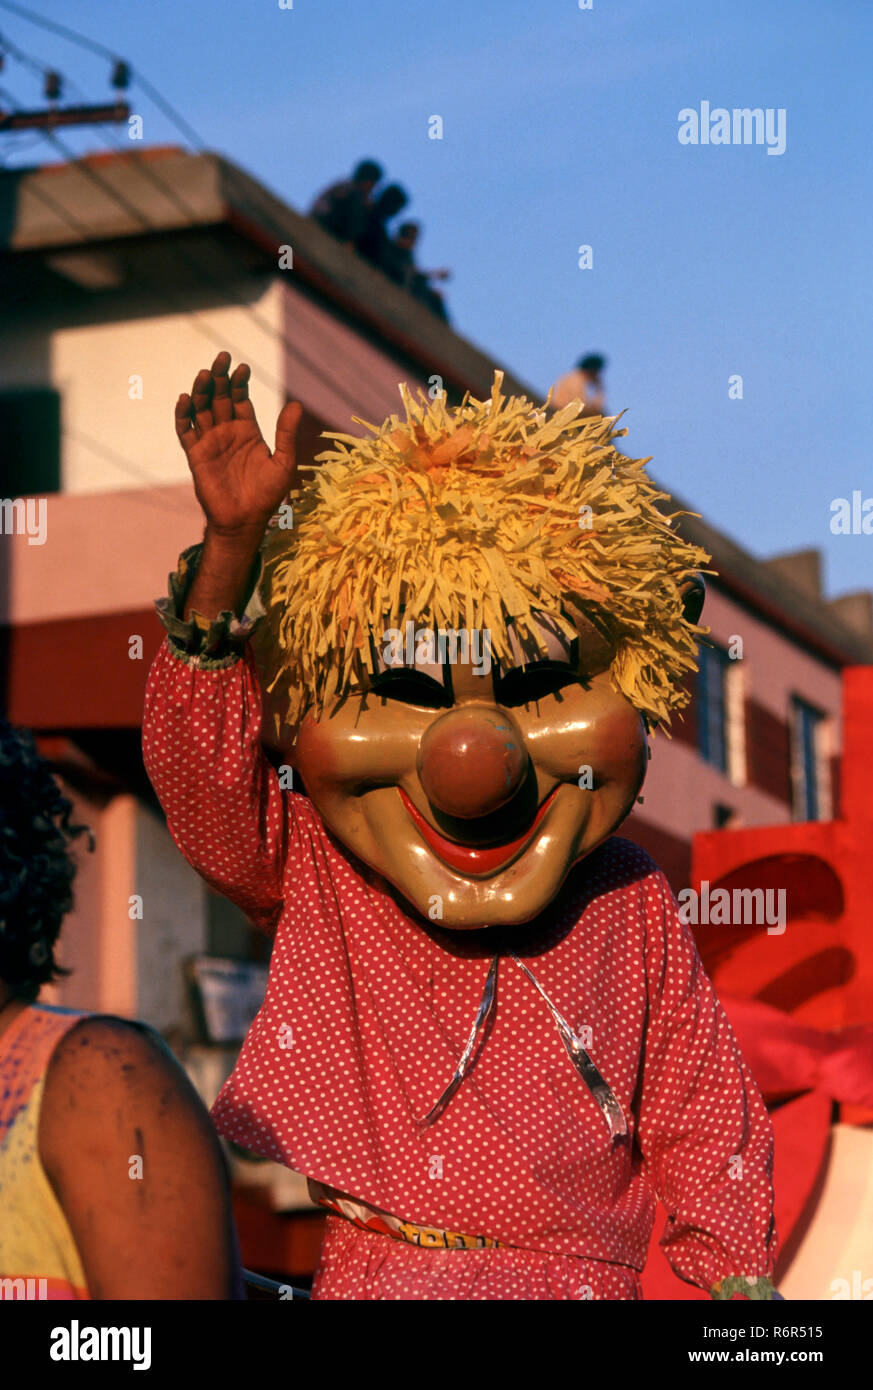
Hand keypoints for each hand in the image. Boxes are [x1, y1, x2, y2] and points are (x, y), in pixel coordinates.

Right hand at [175, 352, 301, 538]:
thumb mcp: (283, 462)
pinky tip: (185, 399)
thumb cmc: (267, 495)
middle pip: (218, 398)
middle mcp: (227, 432)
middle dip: (219, 378)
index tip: (242, 367)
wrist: (245, 521)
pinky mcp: (196, 455)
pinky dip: (183, 415)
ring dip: (201, 391)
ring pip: (201, 409)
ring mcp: (210, 442)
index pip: (239, 399)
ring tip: (205, 374)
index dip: (239, 383)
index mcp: (247, 431)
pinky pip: (185, 431)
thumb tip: (297, 404)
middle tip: (221, 358)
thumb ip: (287, 434)